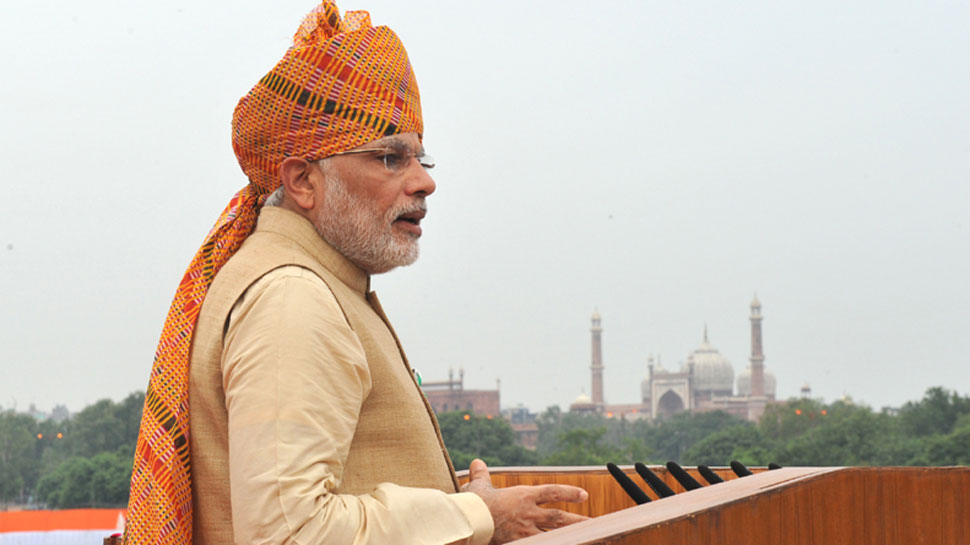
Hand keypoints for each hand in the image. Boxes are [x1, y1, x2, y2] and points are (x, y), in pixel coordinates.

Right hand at [461, 459, 589, 543]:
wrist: (469, 521)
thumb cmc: (473, 503)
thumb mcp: (478, 486)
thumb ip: (482, 475)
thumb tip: (477, 463)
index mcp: (523, 496)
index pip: (551, 492)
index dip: (568, 492)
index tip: (583, 495)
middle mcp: (529, 513)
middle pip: (559, 517)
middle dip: (578, 520)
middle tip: (594, 523)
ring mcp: (526, 531)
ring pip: (554, 535)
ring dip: (571, 537)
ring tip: (586, 539)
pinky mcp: (519, 543)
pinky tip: (564, 544)